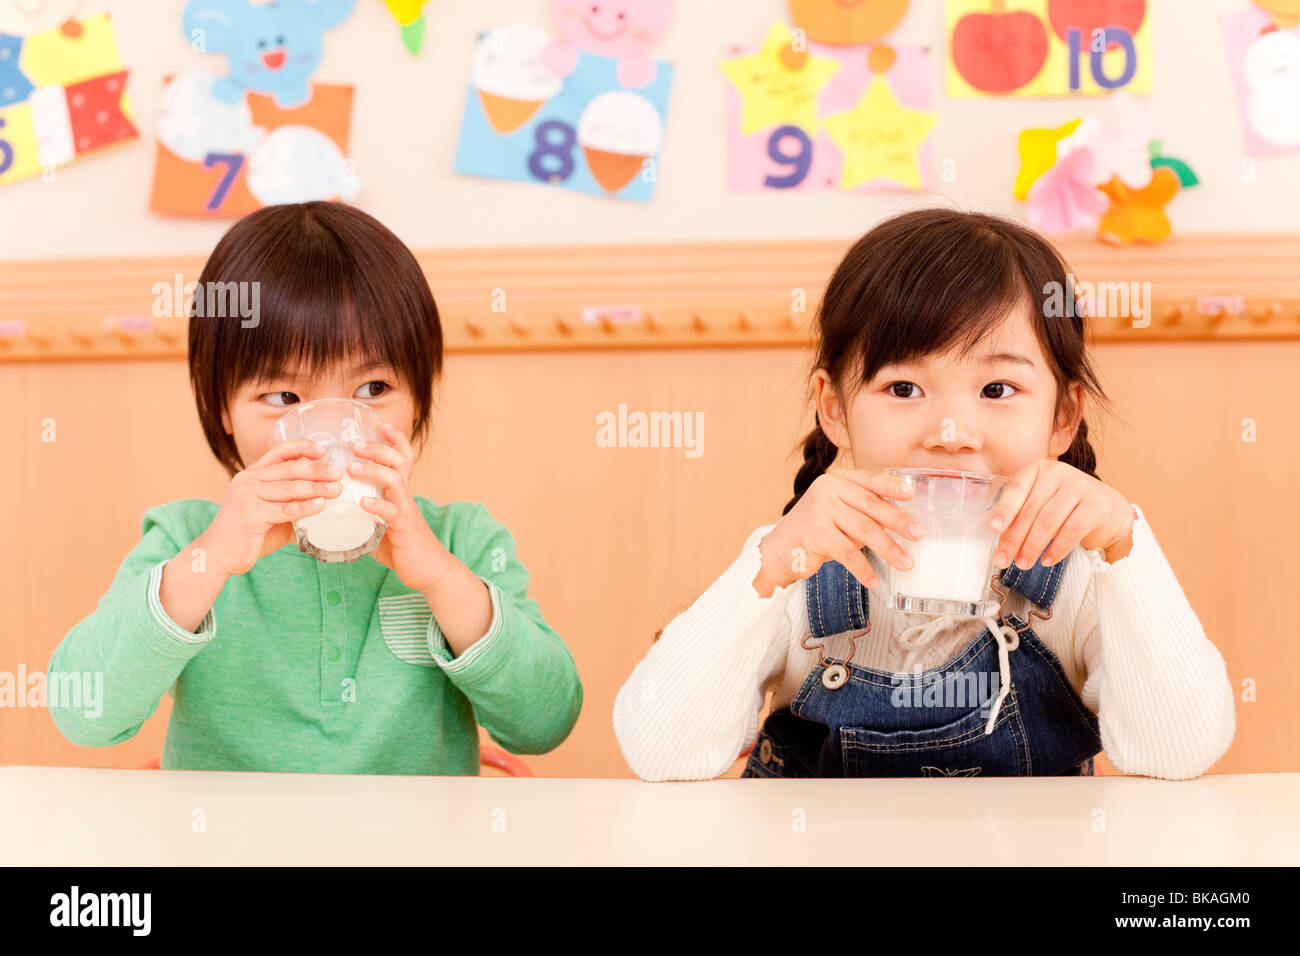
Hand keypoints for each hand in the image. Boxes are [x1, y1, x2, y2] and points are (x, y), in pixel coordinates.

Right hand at [206, 439, 344, 575]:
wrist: (217, 554)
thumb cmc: (247, 535)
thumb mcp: (270, 513)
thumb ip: (291, 506)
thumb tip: (324, 505)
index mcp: (252, 475)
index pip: (278, 451)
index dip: (301, 447)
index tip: (322, 451)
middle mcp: (248, 480)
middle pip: (289, 469)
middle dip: (317, 470)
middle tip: (339, 473)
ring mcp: (248, 496)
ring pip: (289, 488)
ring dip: (316, 487)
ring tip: (337, 489)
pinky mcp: (251, 514)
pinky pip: (284, 509)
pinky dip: (305, 507)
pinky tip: (321, 505)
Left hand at [348, 421, 454, 592]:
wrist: (427, 569)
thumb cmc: (402, 546)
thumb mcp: (380, 523)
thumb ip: (362, 513)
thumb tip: (333, 511)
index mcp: (400, 491)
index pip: (402, 456)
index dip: (394, 438)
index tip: (378, 423)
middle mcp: (405, 495)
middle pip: (397, 461)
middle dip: (377, 447)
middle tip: (354, 443)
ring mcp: (405, 510)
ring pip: (394, 480)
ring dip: (373, 470)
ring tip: (352, 468)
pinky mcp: (404, 527)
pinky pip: (392, 512)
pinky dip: (377, 505)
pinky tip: (363, 503)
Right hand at [754, 469, 923, 596]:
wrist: (778, 550)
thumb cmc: (816, 531)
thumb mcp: (839, 512)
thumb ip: (863, 509)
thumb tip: (903, 521)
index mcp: (836, 479)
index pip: (869, 479)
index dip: (892, 485)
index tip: (912, 493)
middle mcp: (827, 490)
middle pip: (871, 505)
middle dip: (898, 520)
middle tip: (918, 534)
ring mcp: (819, 510)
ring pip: (863, 529)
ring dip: (888, 549)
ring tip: (906, 563)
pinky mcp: (814, 534)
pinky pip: (847, 553)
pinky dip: (863, 569)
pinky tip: (874, 581)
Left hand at [988, 459, 1134, 569]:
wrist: (1111, 511)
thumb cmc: (1069, 508)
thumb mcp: (1043, 502)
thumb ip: (1023, 512)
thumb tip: (1000, 538)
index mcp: (1039, 469)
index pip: (1017, 489)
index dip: (1004, 510)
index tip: (994, 529)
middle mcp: (1059, 473)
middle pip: (1030, 510)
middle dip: (1014, 538)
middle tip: (1003, 559)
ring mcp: (1079, 486)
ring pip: (1048, 521)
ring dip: (1032, 546)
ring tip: (1023, 563)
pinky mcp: (1096, 505)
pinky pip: (1071, 530)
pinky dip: (1057, 549)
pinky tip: (1047, 560)